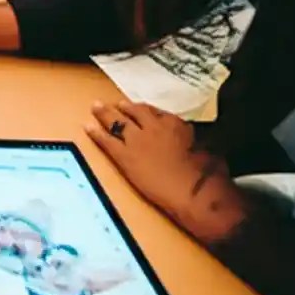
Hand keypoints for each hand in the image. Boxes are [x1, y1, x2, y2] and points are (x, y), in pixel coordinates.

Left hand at [86, 101, 245, 241]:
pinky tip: (87, 127)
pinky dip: (95, 133)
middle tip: (113, 103)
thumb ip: (196, 144)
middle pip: (134, 112)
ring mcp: (136, 140)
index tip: (137, 108)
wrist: (192, 191)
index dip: (144, 110)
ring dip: (104, 113)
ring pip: (116, 122)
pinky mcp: (123, 156)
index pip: (155, 112)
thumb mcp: (207, 152)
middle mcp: (154, 127)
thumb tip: (198, 147)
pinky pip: (106, 140)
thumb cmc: (206, 176)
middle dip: (123, 107)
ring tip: (96, 107)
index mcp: (176, 124)